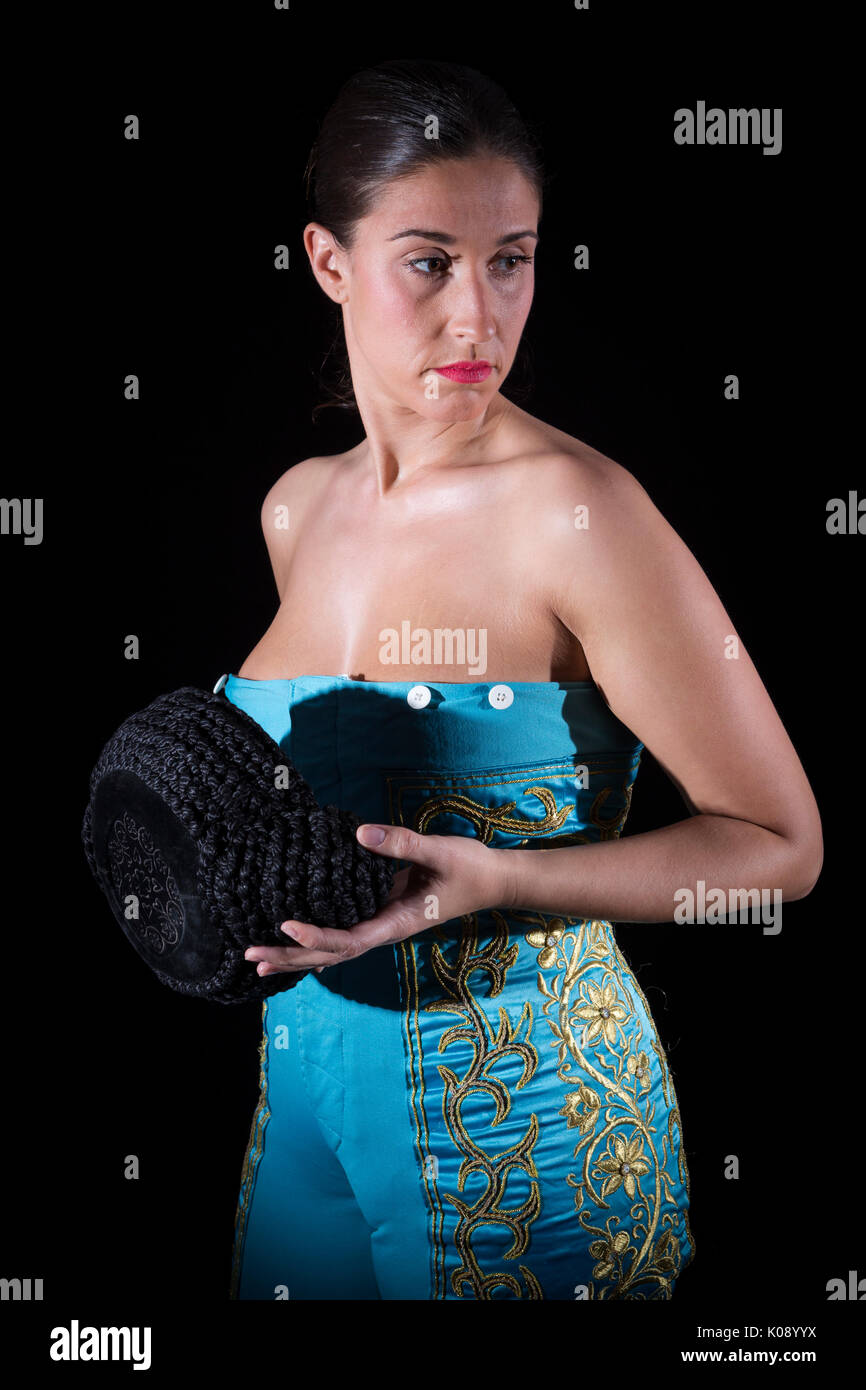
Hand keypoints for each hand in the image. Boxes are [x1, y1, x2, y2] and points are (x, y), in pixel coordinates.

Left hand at [244, 823, 511, 977]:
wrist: (492, 879)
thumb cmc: (469, 867)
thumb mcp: (439, 852)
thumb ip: (402, 844)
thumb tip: (360, 833)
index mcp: (396, 923)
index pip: (350, 939)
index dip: (317, 937)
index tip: (286, 926)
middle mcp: (384, 930)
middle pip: (332, 953)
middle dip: (292, 957)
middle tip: (251, 957)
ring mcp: (381, 924)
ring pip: (333, 948)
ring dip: (297, 954)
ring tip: (258, 960)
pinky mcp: (380, 912)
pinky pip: (342, 932)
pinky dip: (315, 942)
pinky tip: (293, 944)